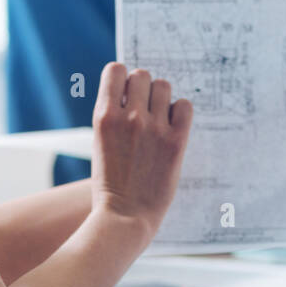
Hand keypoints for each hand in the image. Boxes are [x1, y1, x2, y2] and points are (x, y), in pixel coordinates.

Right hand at [90, 63, 192, 237]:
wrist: (125, 217)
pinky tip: (171, 126)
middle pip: (142, 74)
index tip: (124, 94)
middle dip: (142, 88)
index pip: (116, 69)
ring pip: (163, 86)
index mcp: (104, 116)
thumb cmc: (111, 181)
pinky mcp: (176, 141)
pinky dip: (179, 111)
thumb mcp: (101, 141)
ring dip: (161, 98)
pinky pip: (184, 105)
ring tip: (157, 119)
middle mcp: (129, 116)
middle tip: (142, 109)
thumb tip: (133, 84)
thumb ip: (115, 113)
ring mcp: (154, 128)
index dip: (122, 78)